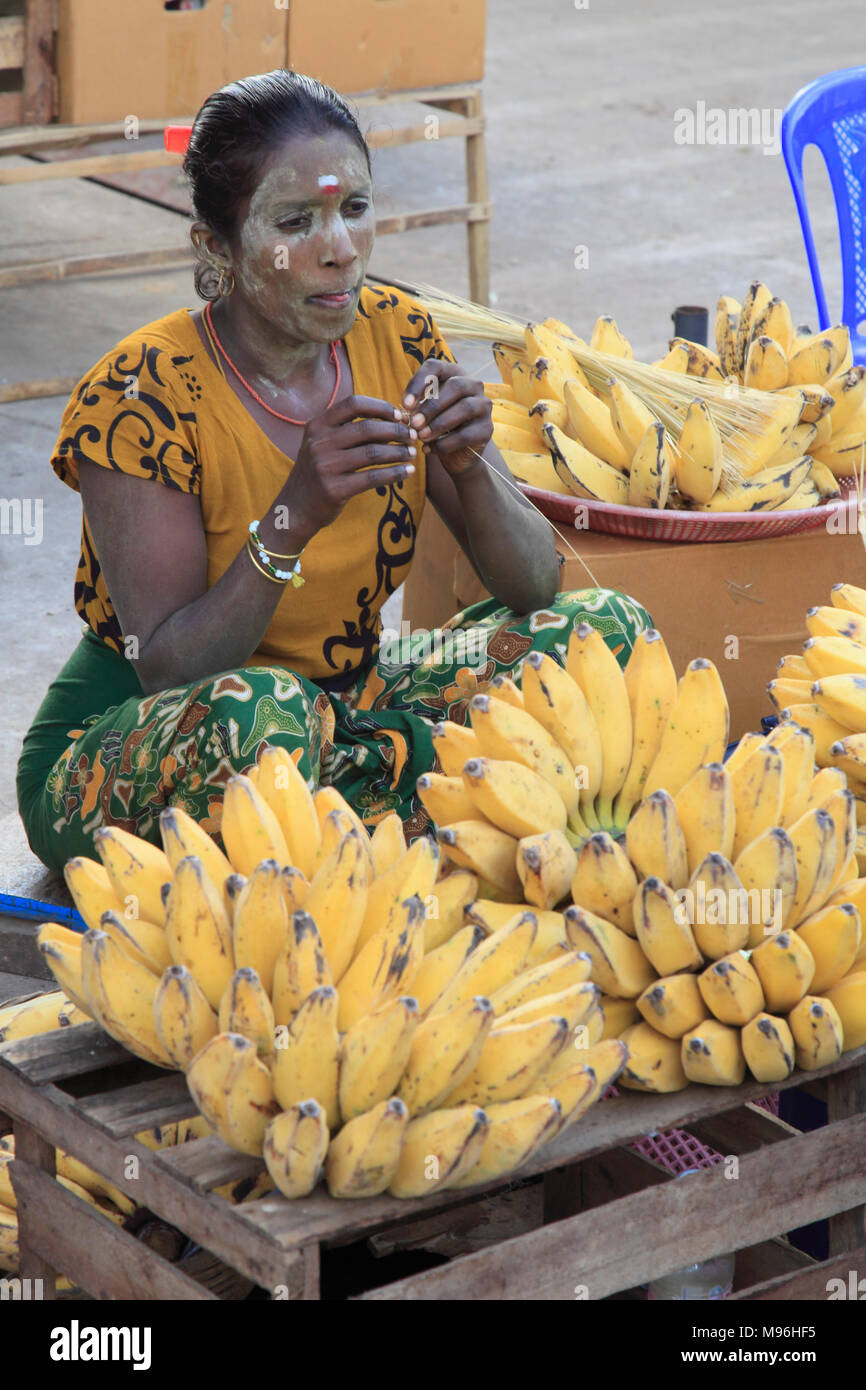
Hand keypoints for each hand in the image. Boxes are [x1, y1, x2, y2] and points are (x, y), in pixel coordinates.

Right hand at [280, 393, 417, 535]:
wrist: (294, 508)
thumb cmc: (317, 473)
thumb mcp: (322, 444)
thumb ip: (347, 430)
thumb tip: (392, 419)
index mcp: (317, 426)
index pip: (353, 404)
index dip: (380, 407)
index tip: (399, 415)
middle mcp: (319, 443)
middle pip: (367, 428)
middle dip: (396, 431)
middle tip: (412, 436)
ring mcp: (325, 466)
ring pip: (373, 453)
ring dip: (398, 452)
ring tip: (413, 453)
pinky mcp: (335, 489)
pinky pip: (373, 477)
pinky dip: (394, 473)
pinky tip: (408, 472)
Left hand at [402, 359, 492, 477]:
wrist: (456, 453)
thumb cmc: (436, 425)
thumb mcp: (423, 413)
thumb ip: (415, 409)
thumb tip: (404, 414)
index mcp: (454, 373)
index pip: (436, 367)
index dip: (419, 383)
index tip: (405, 404)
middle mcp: (474, 385)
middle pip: (455, 386)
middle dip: (431, 406)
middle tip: (414, 423)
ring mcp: (484, 406)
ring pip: (465, 408)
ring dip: (439, 424)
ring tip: (421, 437)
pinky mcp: (488, 429)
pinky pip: (466, 434)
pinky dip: (444, 443)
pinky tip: (429, 449)